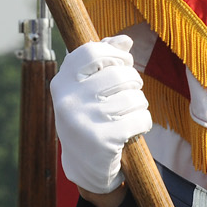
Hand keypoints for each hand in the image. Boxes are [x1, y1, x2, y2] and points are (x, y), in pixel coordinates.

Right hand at [52, 37, 150, 195]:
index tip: (124, 63)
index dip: (115, 54)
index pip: (92, 51)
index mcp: (61, 82)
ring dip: (140, 104)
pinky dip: (144, 122)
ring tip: (131, 113)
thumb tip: (125, 40)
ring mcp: (84, 120)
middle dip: (134, 82)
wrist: (84, 166)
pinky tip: (135, 128)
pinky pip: (140, 118)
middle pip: (120, 74)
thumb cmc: (89, 117)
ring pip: (133, 97)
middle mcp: (68, 100)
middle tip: (132, 93)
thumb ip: (103, 61)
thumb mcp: (87, 88)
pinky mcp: (103, 140)